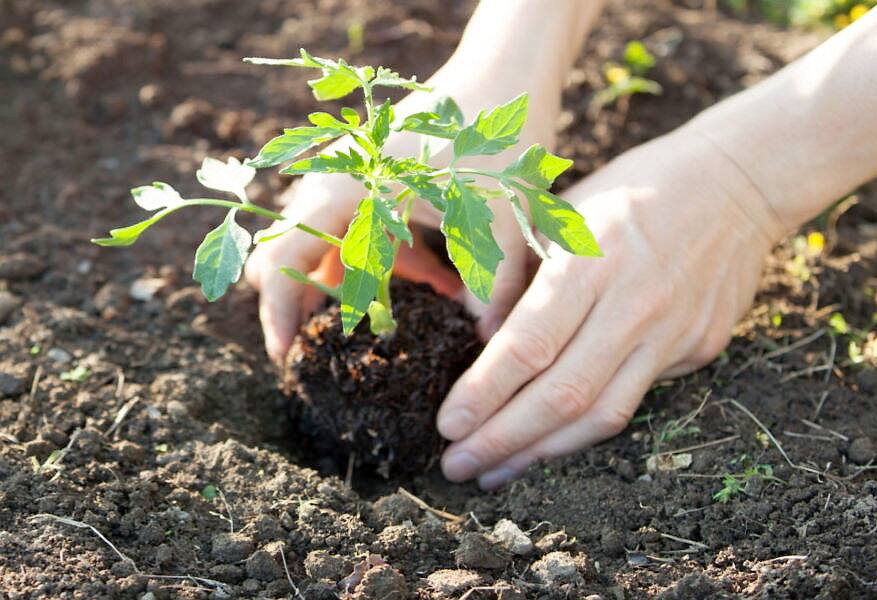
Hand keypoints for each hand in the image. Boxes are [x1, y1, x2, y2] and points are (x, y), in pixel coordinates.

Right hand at [245, 57, 562, 360]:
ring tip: (406, 313)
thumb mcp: (496, 218)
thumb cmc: (497, 138)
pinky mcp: (376, 182)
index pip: (284, 258)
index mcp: (346, 187)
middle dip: (311, 304)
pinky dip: (388, 263)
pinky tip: (441, 279)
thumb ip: (491, 287)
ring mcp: (353, 180)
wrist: (508, 72)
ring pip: (330, 247)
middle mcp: (336, 182)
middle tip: (335, 349)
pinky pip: (364, 233)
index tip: (285, 359)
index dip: (278, 313)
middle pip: (293, 254)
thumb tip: (488, 349)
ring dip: (359, 285)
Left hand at [436, 128, 786, 488]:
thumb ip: (517, 272)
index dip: (484, 392)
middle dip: (502, 439)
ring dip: (542, 452)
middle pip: (563, 394)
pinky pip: (632, 400)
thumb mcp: (562, 209)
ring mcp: (673, 332)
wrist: (736, 183)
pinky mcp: (698, 350)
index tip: (448, 424)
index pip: (529, 344)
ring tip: (496, 471)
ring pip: (601, 414)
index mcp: (592, 258)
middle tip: (457, 465)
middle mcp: (634, 302)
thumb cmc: (632, 189)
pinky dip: (584, 428)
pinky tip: (550, 440)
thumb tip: (482, 338)